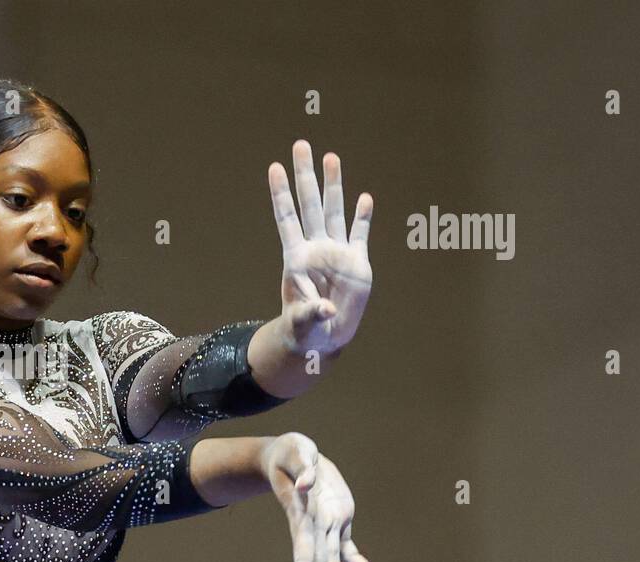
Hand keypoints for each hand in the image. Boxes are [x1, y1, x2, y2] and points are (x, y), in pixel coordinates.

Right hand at [259, 432, 370, 561]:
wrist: (290, 455)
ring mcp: (326, 523)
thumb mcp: (295, 451)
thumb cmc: (290, 451)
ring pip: (329, 560)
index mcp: (302, 511)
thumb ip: (303, 468)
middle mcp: (313, 523)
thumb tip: (307, 484)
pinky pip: (345, 544)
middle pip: (316, 561)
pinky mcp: (338, 518)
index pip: (304, 543)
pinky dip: (353, 557)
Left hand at [268, 140, 373, 354]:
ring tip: (331, 157)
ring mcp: (336, 253)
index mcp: (296, 258)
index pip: (287, 218)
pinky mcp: (357, 263)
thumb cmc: (304, 330)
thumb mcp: (302, 324)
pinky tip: (364, 198)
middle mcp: (315, 248)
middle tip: (301, 145)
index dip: (281, 193)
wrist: (322, 338)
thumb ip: (311, 314)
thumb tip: (325, 309)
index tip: (274, 167)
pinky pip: (359, 235)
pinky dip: (362, 217)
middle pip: (310, 204)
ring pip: (334, 211)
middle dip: (306, 175)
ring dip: (334, 185)